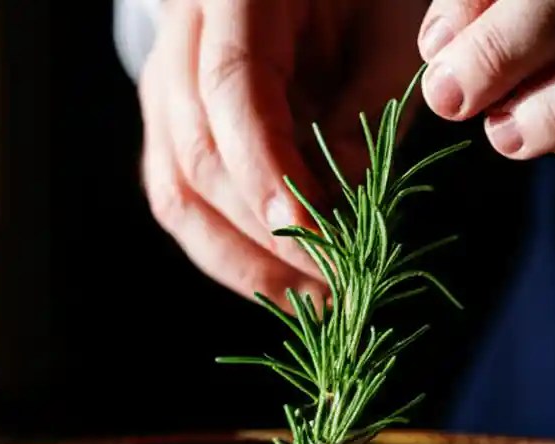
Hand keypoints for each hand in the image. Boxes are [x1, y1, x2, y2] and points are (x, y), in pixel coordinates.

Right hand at [138, 0, 423, 305]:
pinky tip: (288, 285)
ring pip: (177, 192)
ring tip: (316, 300)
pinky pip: (185, 206)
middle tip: (336, 281)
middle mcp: (182, 41)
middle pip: (197, 152)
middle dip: (265, 231)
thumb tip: (344, 202)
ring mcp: (166, 89)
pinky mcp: (171, 133)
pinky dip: (234, 255)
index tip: (311, 231)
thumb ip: (369, 108)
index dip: (265, 167)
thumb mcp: (389, 31)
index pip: (231, 89)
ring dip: (244, 260)